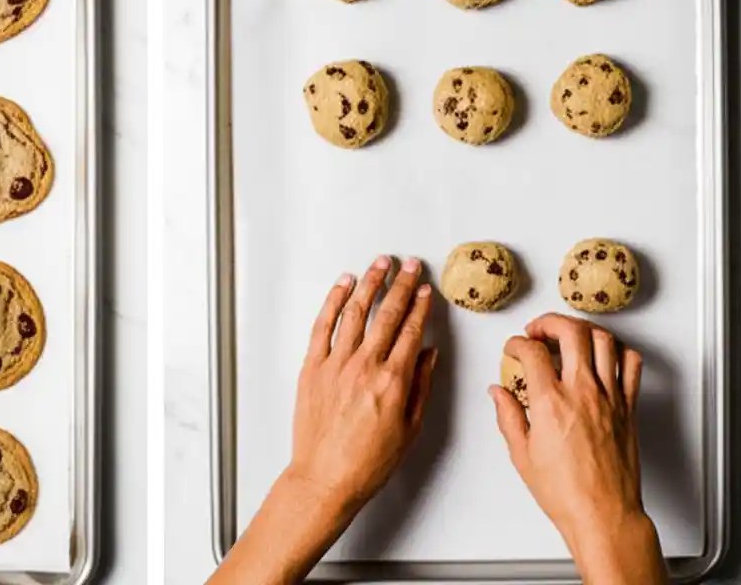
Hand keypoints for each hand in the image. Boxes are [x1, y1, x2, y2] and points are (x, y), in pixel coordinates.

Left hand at [288, 255, 437, 513]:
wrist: (325, 476)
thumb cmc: (368, 461)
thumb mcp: (410, 428)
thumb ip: (421, 386)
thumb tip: (428, 353)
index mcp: (394, 381)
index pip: (411, 331)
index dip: (421, 306)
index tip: (426, 289)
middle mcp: (365, 366)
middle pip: (387, 314)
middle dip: (401, 285)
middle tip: (411, 265)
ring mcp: (336, 363)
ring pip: (356, 312)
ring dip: (370, 283)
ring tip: (381, 263)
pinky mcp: (312, 367)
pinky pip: (323, 325)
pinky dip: (334, 301)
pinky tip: (344, 284)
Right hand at [490, 313, 665, 583]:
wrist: (603, 513)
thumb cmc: (565, 491)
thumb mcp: (521, 454)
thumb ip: (508, 416)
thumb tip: (498, 394)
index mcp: (550, 403)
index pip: (531, 352)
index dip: (517, 343)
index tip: (513, 349)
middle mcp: (582, 393)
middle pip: (570, 332)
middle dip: (549, 322)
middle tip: (538, 330)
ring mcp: (609, 397)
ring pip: (603, 340)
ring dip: (582, 330)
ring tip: (569, 336)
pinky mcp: (628, 407)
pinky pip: (631, 365)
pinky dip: (619, 350)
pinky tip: (604, 355)